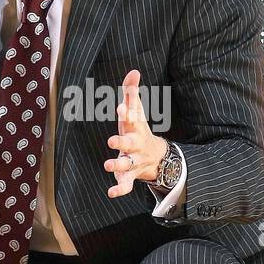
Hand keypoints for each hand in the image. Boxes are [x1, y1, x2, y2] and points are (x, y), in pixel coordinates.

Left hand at [104, 70, 168, 197]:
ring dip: (118, 165)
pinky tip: (111, 193)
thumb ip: (132, 92)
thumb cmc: (139, 130)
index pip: (132, 118)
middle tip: (112, 141)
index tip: (121, 107)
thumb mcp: (137, 111)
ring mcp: (133, 161)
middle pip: (129, 143)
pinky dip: (119, 189)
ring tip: (108, 165)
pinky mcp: (129, 175)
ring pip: (126, 164)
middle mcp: (135, 145)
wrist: (155, 156)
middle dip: (121, 142)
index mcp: (135, 128)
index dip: (127, 112)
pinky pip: (126, 185)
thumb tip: (134, 70)